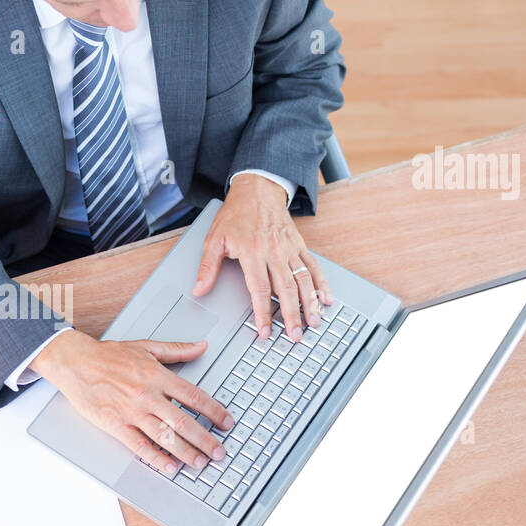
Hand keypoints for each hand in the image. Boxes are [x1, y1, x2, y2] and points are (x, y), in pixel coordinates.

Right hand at [31, 329, 234, 474]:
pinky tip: (169, 467)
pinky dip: (156, 458)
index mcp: (157, 375)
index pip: (195, 396)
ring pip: (165, 437)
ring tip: (200, 463)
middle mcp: (147, 395)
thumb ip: (176, 350)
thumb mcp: (146, 347)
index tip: (227, 423)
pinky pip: (139, 446)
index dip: (215, 412)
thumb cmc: (108, 356)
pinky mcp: (115, 425)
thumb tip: (201, 347)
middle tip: (220, 452)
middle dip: (206, 440)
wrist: (75, 362)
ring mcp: (131, 412)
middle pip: (184, 422)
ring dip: (186, 452)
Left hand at [194, 173, 333, 342]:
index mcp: (252, 252)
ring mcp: (289, 248)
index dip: (263, 313)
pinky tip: (326, 299)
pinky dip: (321, 284)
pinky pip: (313, 266)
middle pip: (286, 288)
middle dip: (292, 315)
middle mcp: (273, 251)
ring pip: (303, 279)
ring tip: (314, 323)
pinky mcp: (299, 244)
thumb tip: (199, 289)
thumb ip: (207, 267)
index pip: (259, 289)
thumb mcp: (214, 239)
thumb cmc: (235, 214)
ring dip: (310, 303)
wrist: (257, 188)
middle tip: (295, 336)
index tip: (265, 331)